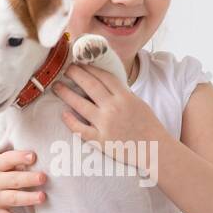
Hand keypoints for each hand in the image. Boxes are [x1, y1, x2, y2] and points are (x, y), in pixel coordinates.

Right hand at [0, 149, 45, 212]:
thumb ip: (10, 161)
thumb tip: (34, 161)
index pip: (8, 159)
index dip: (20, 157)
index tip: (33, 156)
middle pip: (14, 180)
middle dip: (29, 179)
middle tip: (43, 178)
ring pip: (13, 199)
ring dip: (28, 198)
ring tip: (42, 197)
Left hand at [51, 64, 166, 168]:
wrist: (155, 150)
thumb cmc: (149, 126)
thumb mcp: (138, 103)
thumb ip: (122, 94)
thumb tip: (106, 84)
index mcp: (125, 96)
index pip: (103, 76)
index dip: (89, 67)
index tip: (79, 62)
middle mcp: (114, 108)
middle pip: (90, 85)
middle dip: (75, 74)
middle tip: (65, 69)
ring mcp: (106, 124)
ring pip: (80, 104)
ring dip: (66, 93)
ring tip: (57, 87)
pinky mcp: (101, 141)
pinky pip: (81, 130)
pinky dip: (70, 121)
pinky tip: (63, 114)